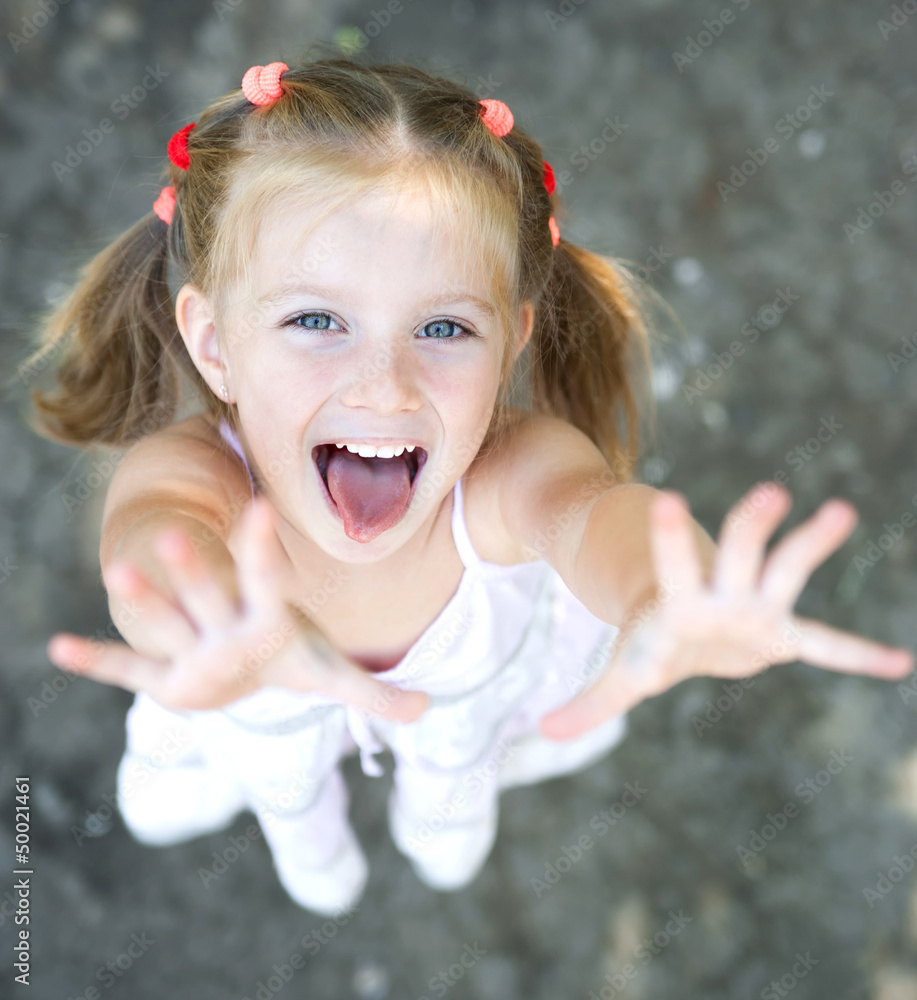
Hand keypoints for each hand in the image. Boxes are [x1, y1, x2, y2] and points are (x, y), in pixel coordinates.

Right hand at [46, 495, 428, 721]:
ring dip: (141, 603)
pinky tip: (57, 650)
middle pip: (209, 594)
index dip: (263, 547)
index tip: (260, 509)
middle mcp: (224, 622)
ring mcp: (191, 645)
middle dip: (193, 571)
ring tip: (115, 574)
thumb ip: (374, 692)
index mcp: (266, 617)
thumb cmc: (286, 655)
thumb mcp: (329, 674)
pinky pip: (127, 668)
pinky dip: (96, 662)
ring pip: (164, 622)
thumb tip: (428, 706)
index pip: (267, 576)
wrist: (244, 652)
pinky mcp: (166, 674)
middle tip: (175, 536)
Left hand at [539, 482, 913, 739]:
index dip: (668, 537)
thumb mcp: (625, 674)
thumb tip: (541, 731)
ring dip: (812, 543)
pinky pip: (826, 646)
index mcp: (680, 599)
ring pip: (787, 567)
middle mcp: (723, 592)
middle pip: (738, 551)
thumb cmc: (654, 643)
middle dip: (751, 525)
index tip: (666, 498)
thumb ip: (590, 702)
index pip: (672, 563)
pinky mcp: (784, 634)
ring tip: (841, 509)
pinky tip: (897, 664)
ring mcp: (758, 606)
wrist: (688, 629)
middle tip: (770, 492)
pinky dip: (855, 657)